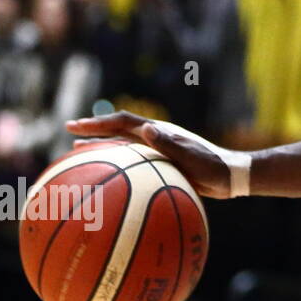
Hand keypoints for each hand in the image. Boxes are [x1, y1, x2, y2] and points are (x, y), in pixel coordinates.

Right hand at [65, 111, 233, 197]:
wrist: (231, 176)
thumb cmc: (214, 168)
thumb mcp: (192, 157)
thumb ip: (171, 144)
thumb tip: (147, 129)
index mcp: (159, 131)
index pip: (123, 121)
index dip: (99, 122)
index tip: (77, 125)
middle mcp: (156, 137)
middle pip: (118, 130)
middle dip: (94, 129)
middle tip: (69, 131)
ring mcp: (158, 149)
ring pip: (123, 145)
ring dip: (102, 146)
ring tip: (78, 150)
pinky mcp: (163, 163)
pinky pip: (134, 162)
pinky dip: (118, 164)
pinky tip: (109, 178)